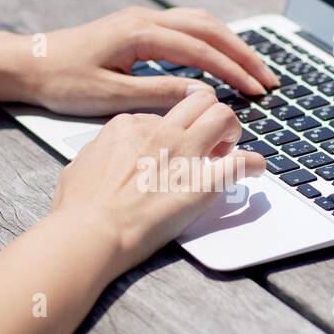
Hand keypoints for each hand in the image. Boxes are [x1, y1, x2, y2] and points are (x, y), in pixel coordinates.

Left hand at [21, 6, 278, 115]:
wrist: (29, 62)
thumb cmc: (63, 81)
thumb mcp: (110, 96)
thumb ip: (157, 94)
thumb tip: (199, 96)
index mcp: (140, 32)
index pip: (202, 50)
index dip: (234, 71)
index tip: (258, 91)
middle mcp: (145, 18)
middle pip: (209, 28)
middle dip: (244, 54)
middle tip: (269, 79)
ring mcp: (141, 19)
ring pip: (199, 23)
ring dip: (230, 44)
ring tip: (253, 69)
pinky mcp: (136, 27)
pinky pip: (185, 28)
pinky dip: (211, 41)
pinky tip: (220, 59)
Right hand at [51, 88, 265, 270]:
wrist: (91, 231)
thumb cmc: (79, 208)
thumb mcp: (80, 165)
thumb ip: (100, 153)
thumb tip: (106, 155)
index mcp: (129, 126)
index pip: (161, 113)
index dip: (171, 128)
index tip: (173, 145)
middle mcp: (160, 132)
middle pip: (198, 101)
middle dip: (209, 114)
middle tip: (210, 137)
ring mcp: (183, 154)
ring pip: (223, 116)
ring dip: (232, 130)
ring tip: (229, 148)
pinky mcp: (202, 183)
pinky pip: (242, 162)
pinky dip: (254, 164)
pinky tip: (255, 169)